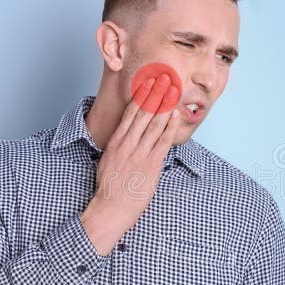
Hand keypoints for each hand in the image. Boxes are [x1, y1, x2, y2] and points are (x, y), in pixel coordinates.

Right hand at [80, 74, 181, 254]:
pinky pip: (163, 141)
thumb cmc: (110, 186)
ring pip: (155, 124)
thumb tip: (127, 134)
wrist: (112, 207)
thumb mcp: (109, 160)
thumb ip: (119, 145)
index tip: (148, 82)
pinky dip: (170, 126)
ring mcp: (140, 153)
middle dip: (155, 94)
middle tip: (164, 77)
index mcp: (117, 141)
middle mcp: (128, 144)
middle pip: (144, 114)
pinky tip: (175, 114)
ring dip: (165, 105)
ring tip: (172, 90)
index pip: (131, 113)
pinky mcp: (152, 164)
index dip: (141, 96)